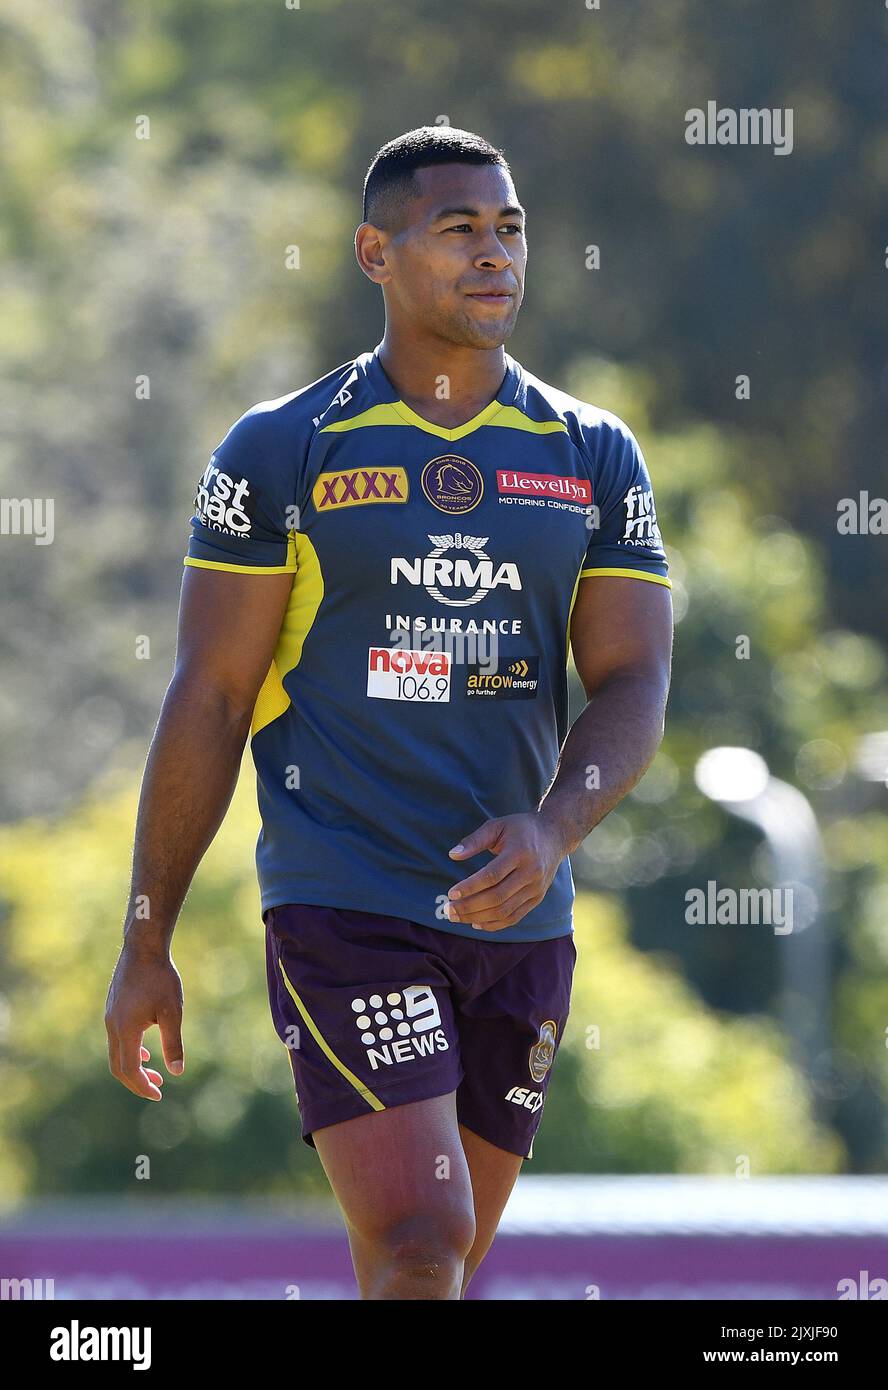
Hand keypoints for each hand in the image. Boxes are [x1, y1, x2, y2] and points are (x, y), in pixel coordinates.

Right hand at [105, 938, 183, 1099]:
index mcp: (125, 1030)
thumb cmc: (161, 978)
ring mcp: (110, 1015)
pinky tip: (143, 1051)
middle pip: (117, 1066)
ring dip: (133, 1066)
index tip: (159, 1094)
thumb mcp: (172, 1012)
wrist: (143, 947)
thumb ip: (173, 1043)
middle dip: (137, 1081)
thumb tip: (177, 1072)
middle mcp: (112, 1025)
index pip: (128, 1070)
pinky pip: (117, 1038)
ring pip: (116, 1051)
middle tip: (157, 1089)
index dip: (143, 1086)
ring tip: (154, 1072)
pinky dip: (129, 1050)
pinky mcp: (112, 1007)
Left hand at [446, 811, 567, 931]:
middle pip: (497, 897)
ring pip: (504, 911)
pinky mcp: (537, 898)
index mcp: (520, 852)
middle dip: (470, 906)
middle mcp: (531, 873)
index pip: (492, 876)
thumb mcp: (497, 826)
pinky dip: (494, 924)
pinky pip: (514, 917)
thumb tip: (452, 855)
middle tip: (449, 909)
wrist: (554, 836)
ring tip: (457, 917)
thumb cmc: (520, 829)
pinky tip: (475, 923)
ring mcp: (536, 889)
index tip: (451, 892)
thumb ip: (474, 840)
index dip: (470, 887)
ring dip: (478, 918)